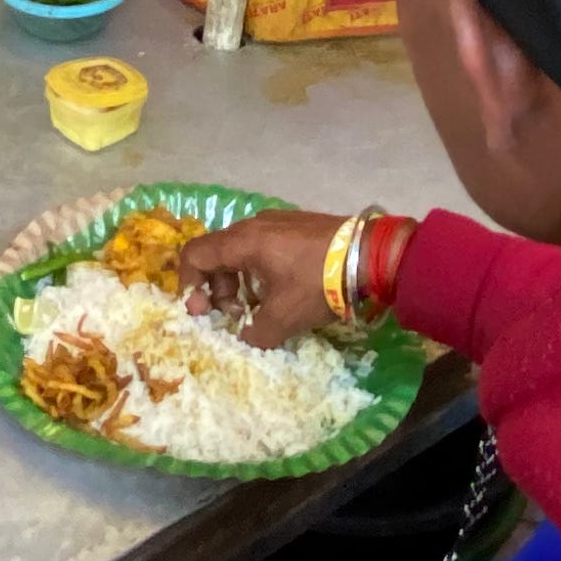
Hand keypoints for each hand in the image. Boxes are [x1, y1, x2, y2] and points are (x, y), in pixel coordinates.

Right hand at [183, 208, 341, 348]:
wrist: (371, 256)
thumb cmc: (320, 284)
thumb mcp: (283, 317)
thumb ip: (254, 333)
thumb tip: (246, 338)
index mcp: (243, 242)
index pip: (194, 255)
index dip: (189, 286)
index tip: (203, 312)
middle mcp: (254, 225)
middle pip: (217, 255)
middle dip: (217, 289)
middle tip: (235, 316)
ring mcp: (278, 222)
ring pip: (241, 252)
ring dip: (240, 282)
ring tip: (260, 307)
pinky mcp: (297, 226)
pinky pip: (264, 248)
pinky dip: (260, 271)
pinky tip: (282, 291)